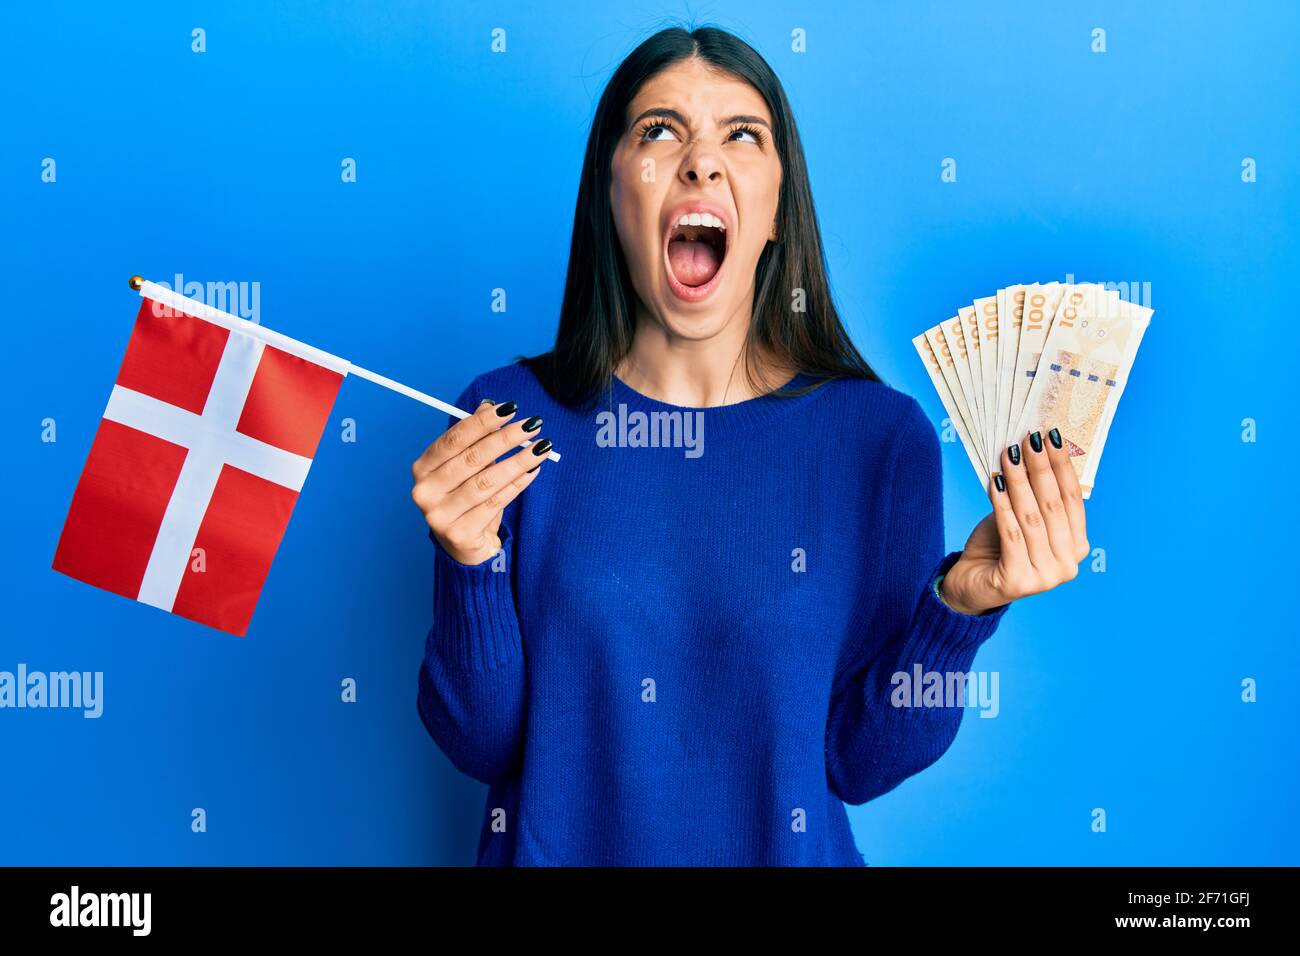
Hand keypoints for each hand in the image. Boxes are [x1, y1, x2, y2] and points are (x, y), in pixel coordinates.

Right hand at [410, 399, 550, 564]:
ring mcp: (440, 515)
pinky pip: (496, 503)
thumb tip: (490, 406)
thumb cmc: (465, 500)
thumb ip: (475, 439)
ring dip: (518, 461)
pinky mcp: (460, 534)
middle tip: (533, 425)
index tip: (510, 408)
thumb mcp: (467, 468)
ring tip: (540, 448)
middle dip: (506, 438)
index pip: (454, 439)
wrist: (463, 547)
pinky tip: (533, 471)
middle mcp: (425, 491)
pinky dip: (517, 485)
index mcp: (423, 468)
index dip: (483, 422)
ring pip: (487, 481)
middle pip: (472, 458)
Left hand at [940, 427, 1088, 614]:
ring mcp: (1047, 577)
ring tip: (1008, 455)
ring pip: (1032, 517)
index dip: (1061, 466)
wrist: (972, 585)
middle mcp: (1068, 564)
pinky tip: (995, 482)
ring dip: (1019, 481)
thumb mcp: (1020, 517)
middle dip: (1040, 468)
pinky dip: (1002, 505)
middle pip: (1053, 505)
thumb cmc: (998, 547)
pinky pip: (1011, 534)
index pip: (1072, 498)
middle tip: (1028, 439)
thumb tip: (1033, 450)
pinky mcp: (1019, 581)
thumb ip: (1033, 494)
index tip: (1051, 436)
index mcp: (1077, 546)